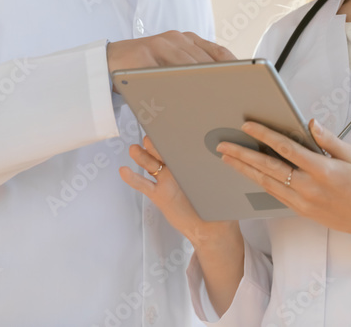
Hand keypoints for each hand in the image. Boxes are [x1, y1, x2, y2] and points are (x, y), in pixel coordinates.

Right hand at [107, 31, 235, 87]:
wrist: (109, 60)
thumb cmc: (145, 67)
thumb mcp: (171, 64)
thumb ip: (191, 69)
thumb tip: (220, 90)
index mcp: (187, 40)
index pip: (217, 52)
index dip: (234, 66)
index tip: (246, 81)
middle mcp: (176, 38)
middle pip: (204, 61)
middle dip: (218, 80)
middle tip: (231, 98)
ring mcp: (159, 44)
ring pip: (185, 66)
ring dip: (198, 85)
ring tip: (212, 101)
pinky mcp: (143, 53)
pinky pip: (160, 72)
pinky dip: (171, 85)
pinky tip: (181, 98)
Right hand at [120, 135, 239, 246]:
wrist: (210, 226)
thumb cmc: (218, 202)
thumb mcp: (220, 181)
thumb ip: (217, 168)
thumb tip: (226, 152)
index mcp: (191, 160)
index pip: (180, 142)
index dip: (173, 133)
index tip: (169, 123)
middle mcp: (176, 167)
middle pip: (162, 149)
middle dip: (156, 141)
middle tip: (152, 135)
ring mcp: (165, 180)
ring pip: (150, 164)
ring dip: (141, 156)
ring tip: (135, 149)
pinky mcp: (158, 194)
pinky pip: (143, 185)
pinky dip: (133, 178)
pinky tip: (124, 171)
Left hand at [218, 119, 350, 267]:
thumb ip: (328, 139)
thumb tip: (309, 123)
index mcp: (322, 170)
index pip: (286, 149)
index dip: (264, 136)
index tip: (247, 126)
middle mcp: (308, 187)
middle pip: (268, 168)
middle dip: (242, 155)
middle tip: (222, 146)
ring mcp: (302, 202)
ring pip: (266, 183)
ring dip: (244, 170)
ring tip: (227, 158)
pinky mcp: (300, 211)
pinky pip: (274, 194)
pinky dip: (259, 182)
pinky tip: (248, 174)